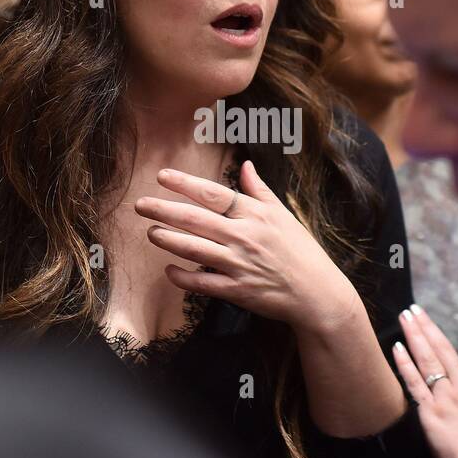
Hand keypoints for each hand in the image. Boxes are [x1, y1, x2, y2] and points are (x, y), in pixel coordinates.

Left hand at [134, 160, 359, 334]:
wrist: (317, 293)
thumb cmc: (300, 251)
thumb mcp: (283, 215)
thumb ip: (259, 190)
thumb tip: (246, 165)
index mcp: (255, 215)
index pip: (213, 194)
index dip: (185, 184)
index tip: (162, 176)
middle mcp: (245, 237)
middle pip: (196, 219)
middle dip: (164, 210)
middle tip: (140, 204)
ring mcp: (240, 265)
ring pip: (195, 250)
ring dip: (168, 240)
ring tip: (151, 233)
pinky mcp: (238, 291)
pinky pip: (203, 284)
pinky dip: (183, 277)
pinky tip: (169, 270)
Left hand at [392, 304, 457, 457]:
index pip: (457, 362)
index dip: (441, 349)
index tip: (429, 335)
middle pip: (443, 349)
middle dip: (427, 327)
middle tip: (414, 309)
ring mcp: (446, 398)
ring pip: (428, 359)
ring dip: (415, 335)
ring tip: (405, 317)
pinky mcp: (431, 413)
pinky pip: (415, 382)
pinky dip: (405, 363)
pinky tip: (396, 347)